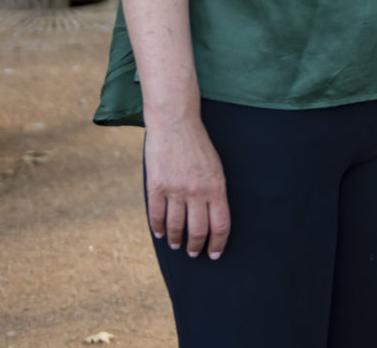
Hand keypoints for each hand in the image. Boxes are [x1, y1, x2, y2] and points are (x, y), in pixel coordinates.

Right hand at [143, 114, 230, 259]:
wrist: (175, 123)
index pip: (220, 225)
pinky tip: (160, 233)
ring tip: (177, 245)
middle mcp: (196, 191)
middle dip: (196, 247)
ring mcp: (175, 189)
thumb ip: (214, 192)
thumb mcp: (216, 167)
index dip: (218, 243)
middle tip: (194, 254)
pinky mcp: (156, 186)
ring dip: (176, 240)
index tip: (215, 253)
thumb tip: (213, 217)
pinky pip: (156, 215)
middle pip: (198, 231)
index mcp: (216, 186)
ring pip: (176, 227)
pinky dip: (158, 228)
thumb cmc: (198, 145)